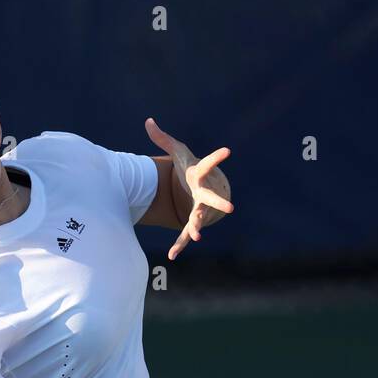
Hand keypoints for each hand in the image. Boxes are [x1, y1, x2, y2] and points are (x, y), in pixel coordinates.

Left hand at [144, 117, 232, 260]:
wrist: (203, 188)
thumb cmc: (190, 168)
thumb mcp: (178, 152)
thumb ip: (162, 139)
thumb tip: (148, 121)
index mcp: (200, 175)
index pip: (209, 164)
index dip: (218, 157)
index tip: (228, 150)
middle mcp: (203, 193)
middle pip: (212, 198)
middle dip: (219, 203)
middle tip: (230, 207)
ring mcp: (199, 209)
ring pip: (199, 219)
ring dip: (197, 227)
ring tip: (197, 235)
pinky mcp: (192, 221)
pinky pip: (184, 233)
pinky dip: (179, 244)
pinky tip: (172, 255)